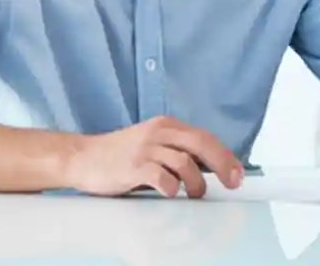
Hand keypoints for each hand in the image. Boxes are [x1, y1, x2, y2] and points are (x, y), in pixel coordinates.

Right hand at [62, 116, 243, 196]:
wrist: (82, 157)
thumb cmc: (119, 155)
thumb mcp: (151, 144)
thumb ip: (176, 150)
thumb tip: (209, 169)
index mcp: (166, 126)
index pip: (204, 137)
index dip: (225, 155)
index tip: (237, 173)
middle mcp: (158, 132)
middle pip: (200, 143)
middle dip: (222, 164)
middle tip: (231, 183)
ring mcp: (145, 148)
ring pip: (184, 161)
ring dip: (196, 182)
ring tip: (194, 194)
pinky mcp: (133, 166)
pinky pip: (161, 176)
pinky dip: (171, 187)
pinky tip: (170, 193)